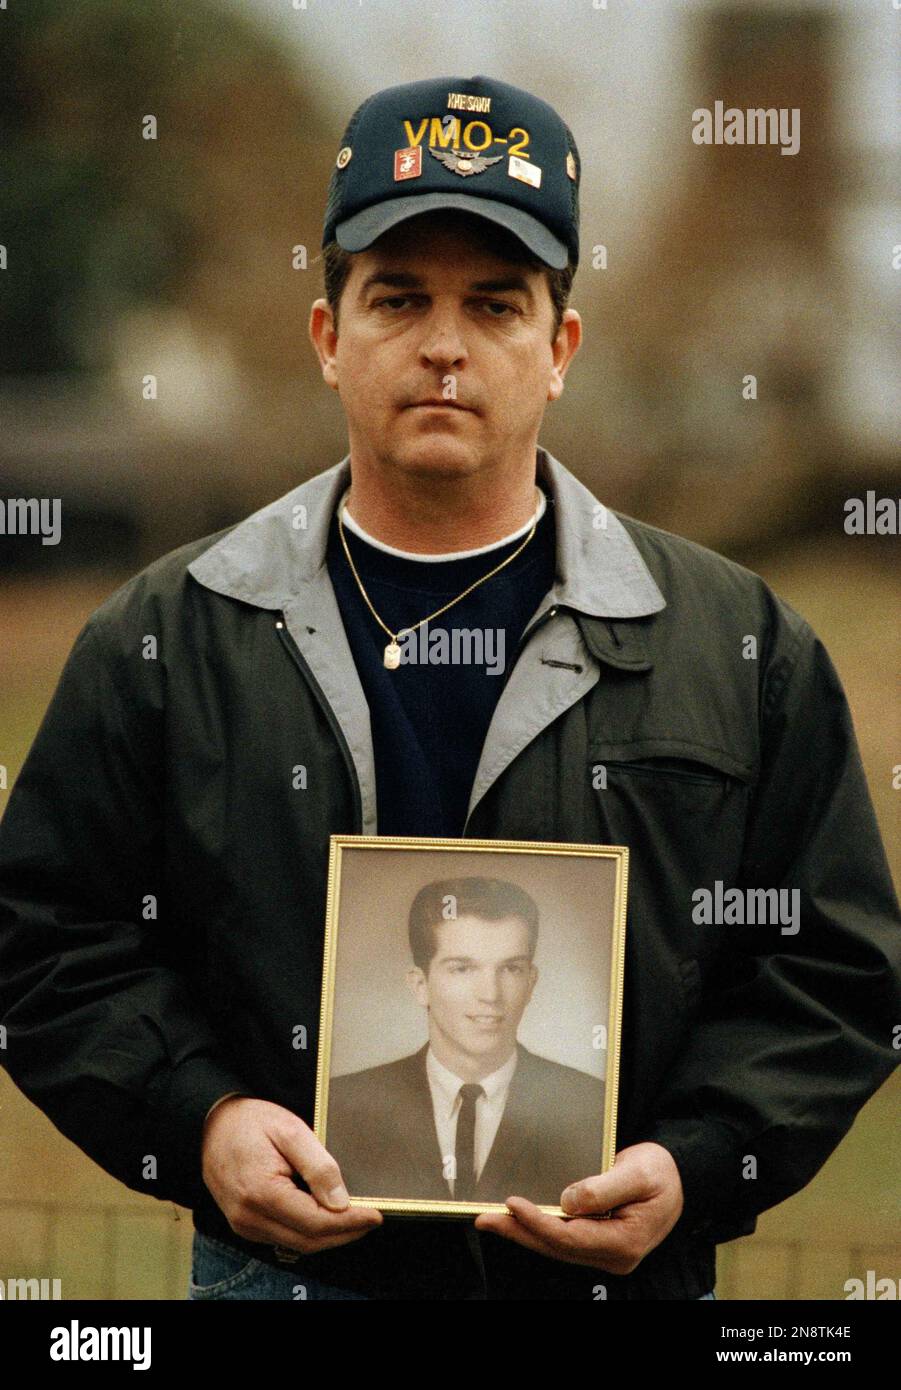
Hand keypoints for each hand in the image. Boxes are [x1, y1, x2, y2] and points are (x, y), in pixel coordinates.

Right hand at [201, 1096, 381, 1253]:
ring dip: (329, 1236)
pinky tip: (325, 1217)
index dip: (350, 1222)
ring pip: (297, 1244)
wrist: (211, 1123)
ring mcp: (244, 1225)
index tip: (375, 1215)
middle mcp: (249, 1217)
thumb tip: (341, 1202)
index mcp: (261, 1193)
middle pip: (308, 1240)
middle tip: (371, 1220)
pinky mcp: (245, 1224)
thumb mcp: (290, 1130)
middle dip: (344, 1233)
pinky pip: (283, 1237)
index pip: (316, 1222)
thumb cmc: (250, 1122)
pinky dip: (309, 1232)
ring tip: (355, 1219)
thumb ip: (317, 1166)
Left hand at [473, 1142, 683, 1273]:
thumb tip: (567, 1201)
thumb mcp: (638, 1173)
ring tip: (491, 1221)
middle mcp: (615, 1255)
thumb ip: (603, 1188)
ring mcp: (607, 1253)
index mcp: (625, 1242)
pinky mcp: (600, 1244)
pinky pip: (564, 1240)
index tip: (512, 1204)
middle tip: (484, 1220)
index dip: (538, 1221)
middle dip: (519, 1232)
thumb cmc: (660, 1171)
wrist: (679, 1177)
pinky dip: (539, 1230)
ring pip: (557, 1246)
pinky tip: (519, 1222)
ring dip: (524, 1233)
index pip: (571, 1236)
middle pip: (557, 1247)